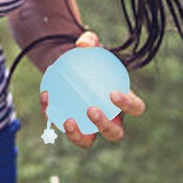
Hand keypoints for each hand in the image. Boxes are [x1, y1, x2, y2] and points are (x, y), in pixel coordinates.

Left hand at [38, 30, 145, 149]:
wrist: (67, 67)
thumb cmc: (86, 59)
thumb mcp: (90, 46)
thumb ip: (90, 41)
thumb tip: (82, 44)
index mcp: (123, 101)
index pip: (136, 108)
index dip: (129, 105)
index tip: (113, 93)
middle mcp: (111, 119)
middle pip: (115, 133)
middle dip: (105, 126)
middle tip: (91, 109)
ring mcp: (90, 128)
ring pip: (88, 141)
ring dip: (79, 136)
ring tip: (68, 120)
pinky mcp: (71, 128)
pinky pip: (62, 129)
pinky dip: (52, 116)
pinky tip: (46, 98)